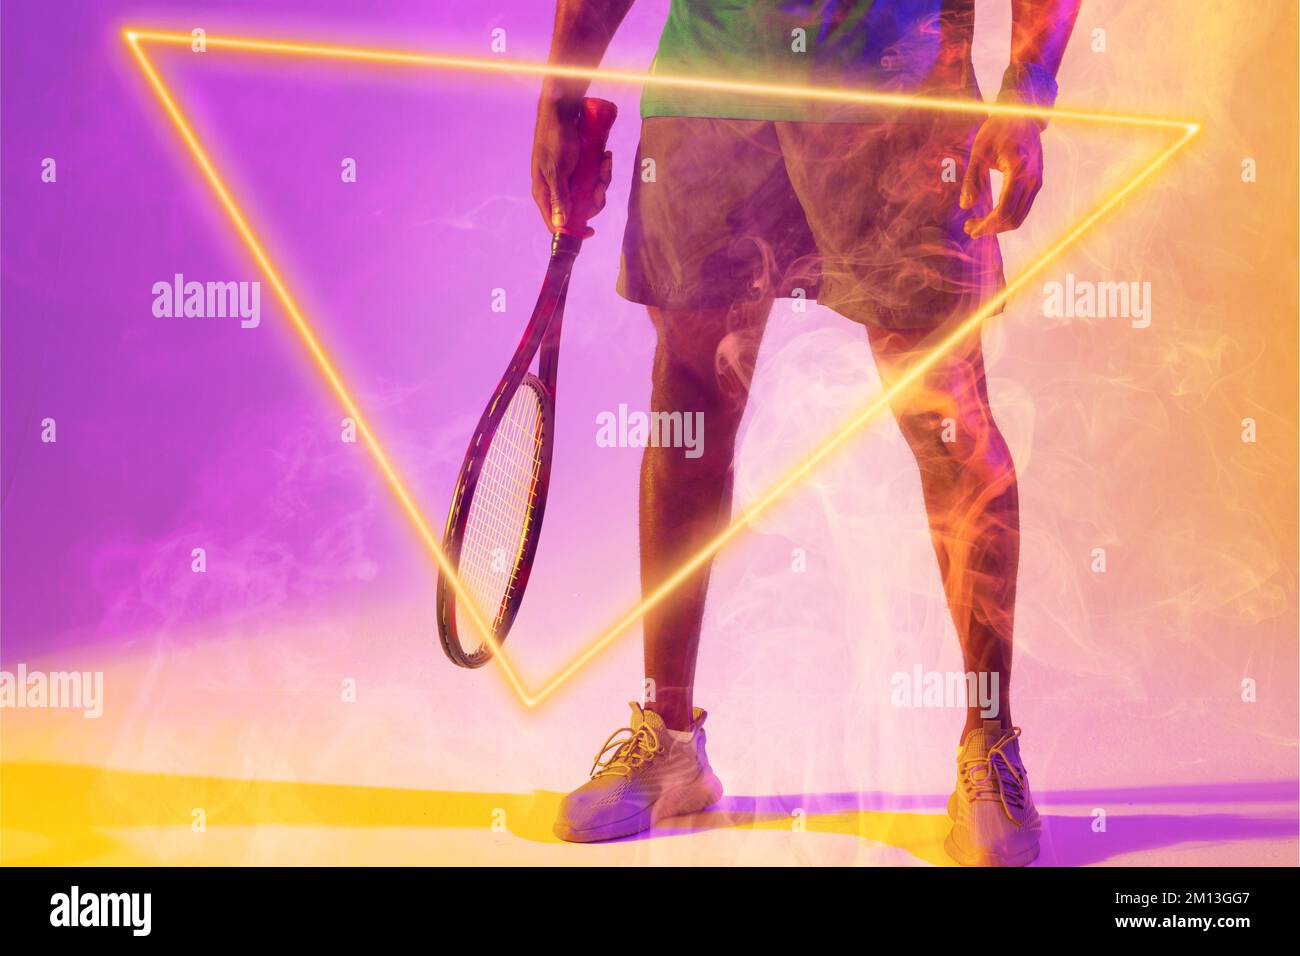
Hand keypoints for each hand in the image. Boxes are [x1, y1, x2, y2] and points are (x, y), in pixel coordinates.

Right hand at [530, 96, 613, 236]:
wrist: (561, 109)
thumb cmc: (554, 138)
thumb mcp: (557, 170)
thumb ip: (559, 197)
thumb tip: (560, 224)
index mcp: (544, 193)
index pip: (556, 222)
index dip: (573, 230)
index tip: (591, 231)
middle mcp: (556, 189)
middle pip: (579, 209)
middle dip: (595, 198)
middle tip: (601, 184)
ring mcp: (569, 178)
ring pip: (589, 192)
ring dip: (602, 180)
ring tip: (605, 163)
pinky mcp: (579, 167)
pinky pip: (594, 176)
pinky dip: (602, 169)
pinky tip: (605, 157)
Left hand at [959, 116, 1043, 237]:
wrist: (1022, 114)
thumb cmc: (999, 129)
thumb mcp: (979, 151)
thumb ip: (972, 179)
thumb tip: (965, 205)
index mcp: (1019, 171)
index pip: (1004, 210)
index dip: (987, 225)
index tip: (970, 229)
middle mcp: (1033, 180)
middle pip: (1013, 218)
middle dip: (991, 228)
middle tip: (969, 228)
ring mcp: (1036, 182)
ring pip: (1019, 217)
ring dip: (998, 225)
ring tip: (975, 224)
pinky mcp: (1035, 183)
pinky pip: (1022, 208)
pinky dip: (1006, 216)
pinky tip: (989, 215)